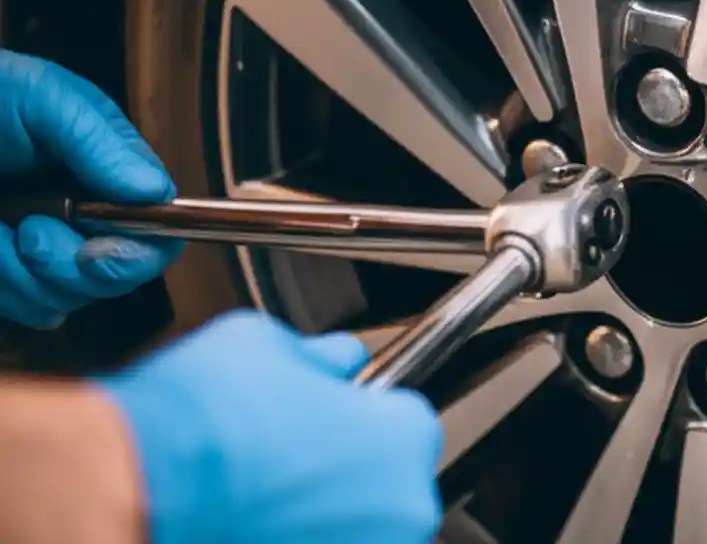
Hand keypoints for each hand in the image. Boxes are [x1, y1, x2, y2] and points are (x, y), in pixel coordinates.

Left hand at [0, 49, 181, 327]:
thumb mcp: (40, 96)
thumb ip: (97, 139)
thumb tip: (152, 190)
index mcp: (108, 175)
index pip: (160, 230)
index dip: (140, 252)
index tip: (98, 251)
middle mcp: (84, 219)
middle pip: (117, 278)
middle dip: (73, 268)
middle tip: (30, 234)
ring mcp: (41, 252)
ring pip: (64, 300)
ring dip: (21, 274)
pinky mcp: (6, 277)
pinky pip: (25, 308)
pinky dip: (0, 282)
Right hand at [99, 310, 443, 543]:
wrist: (136, 488)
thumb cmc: (203, 422)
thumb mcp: (271, 346)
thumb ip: (324, 356)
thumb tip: (339, 359)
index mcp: (404, 440)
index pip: (407, 421)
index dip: (363, 415)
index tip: (334, 415)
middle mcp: (401, 509)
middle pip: (390, 481)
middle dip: (351, 468)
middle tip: (293, 454)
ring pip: (359, 526)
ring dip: (328, 513)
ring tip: (269, 492)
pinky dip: (301, 537)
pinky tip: (257, 522)